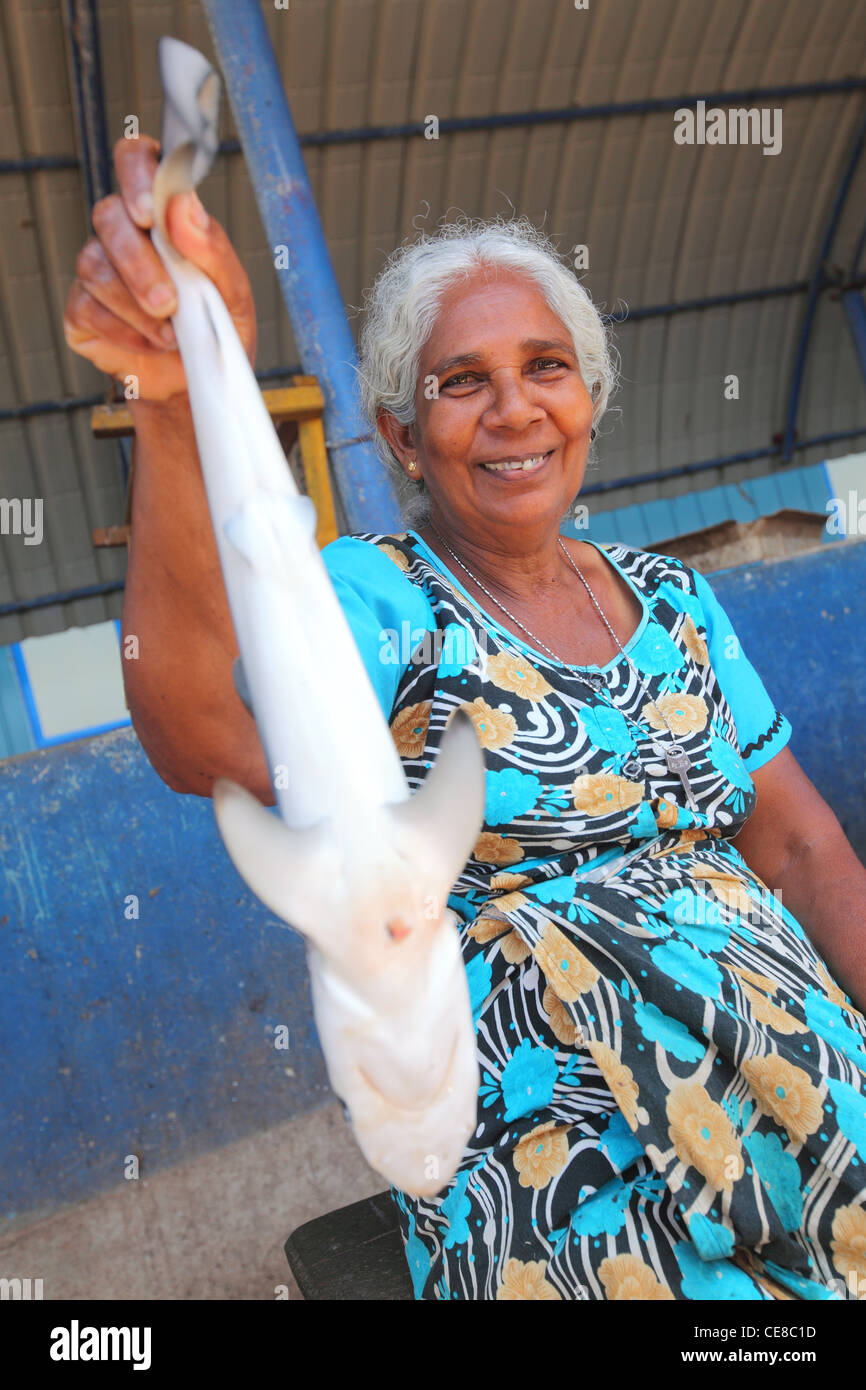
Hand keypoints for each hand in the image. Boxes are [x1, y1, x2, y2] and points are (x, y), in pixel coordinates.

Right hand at [63, 135, 256, 401]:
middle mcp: (125, 234)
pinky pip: (88, 307)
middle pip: (108, 216)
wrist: (200, 384)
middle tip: (169, 302)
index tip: (150, 213)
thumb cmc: (217, 328)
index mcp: (163, 214)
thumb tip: (183, 207)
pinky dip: (125, 330)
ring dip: (135, 304)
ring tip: (170, 333)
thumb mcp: (234, 293)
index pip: (135, 161)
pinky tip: (152, 344)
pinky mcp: (82, 310)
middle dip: (139, 263)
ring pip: (95, 265)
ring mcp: (99, 269)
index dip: (136, 174)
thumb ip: (213, 249)